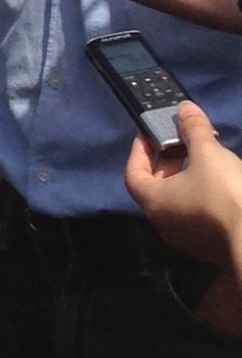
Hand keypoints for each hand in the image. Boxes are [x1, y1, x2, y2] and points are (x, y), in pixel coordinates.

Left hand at [124, 102, 241, 272]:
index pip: (133, 173)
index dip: (139, 150)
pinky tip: (220, 185)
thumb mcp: (207, 152)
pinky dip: (201, 197)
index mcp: (153, 202)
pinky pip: (197, 217)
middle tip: (182, 143)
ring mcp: (188, 241)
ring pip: (178, 203)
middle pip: (155, 188)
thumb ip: (192, 128)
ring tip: (204, 160)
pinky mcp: (210, 248)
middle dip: (167, 161)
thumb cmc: (224, 194)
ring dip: (186, 179)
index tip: (151, 134)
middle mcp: (164, 225)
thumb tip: (184, 108)